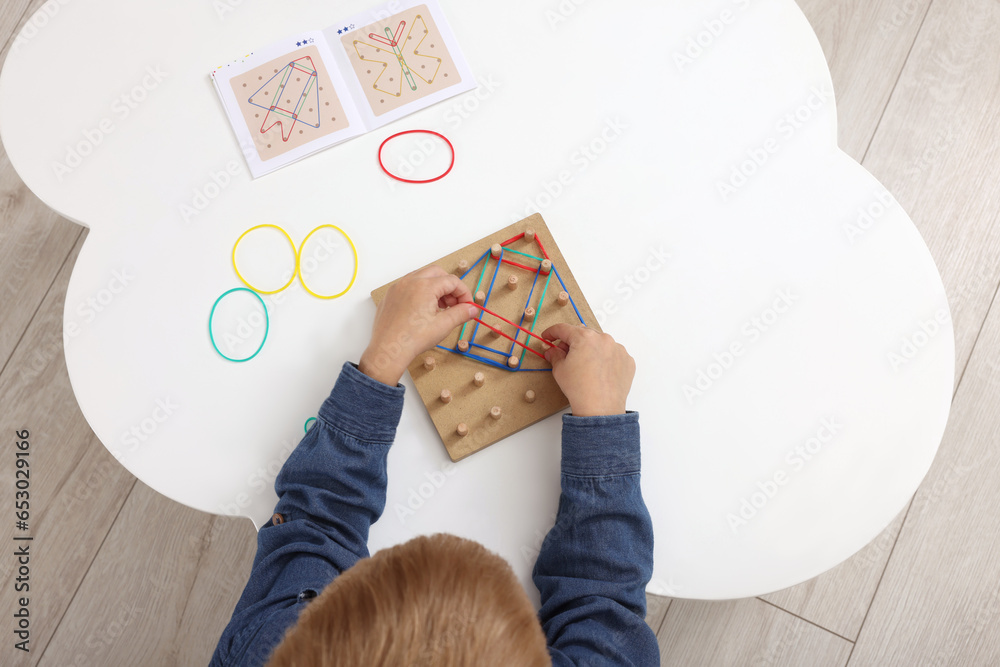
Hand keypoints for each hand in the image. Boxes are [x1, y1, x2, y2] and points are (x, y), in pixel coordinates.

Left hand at [359, 266, 476, 385]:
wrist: (388, 350)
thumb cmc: (413, 338)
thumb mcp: (443, 325)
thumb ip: (461, 313)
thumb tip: (472, 309)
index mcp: (425, 286)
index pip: (452, 281)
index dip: (464, 293)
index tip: (467, 306)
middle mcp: (410, 281)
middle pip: (437, 273)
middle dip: (449, 286)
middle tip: (454, 304)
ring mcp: (397, 288)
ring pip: (421, 277)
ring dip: (434, 288)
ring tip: (439, 308)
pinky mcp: (390, 296)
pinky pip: (408, 286)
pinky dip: (420, 292)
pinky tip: (423, 311)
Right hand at [541, 324, 634, 416]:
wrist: (600, 408)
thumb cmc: (579, 389)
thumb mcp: (560, 370)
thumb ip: (555, 355)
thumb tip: (552, 351)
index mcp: (584, 337)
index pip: (563, 328)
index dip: (552, 332)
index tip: (548, 337)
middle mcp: (603, 338)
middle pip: (583, 334)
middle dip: (573, 342)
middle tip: (565, 354)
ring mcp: (618, 349)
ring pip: (600, 343)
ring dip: (591, 349)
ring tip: (585, 366)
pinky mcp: (627, 360)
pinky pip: (613, 354)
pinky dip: (605, 359)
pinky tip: (599, 372)